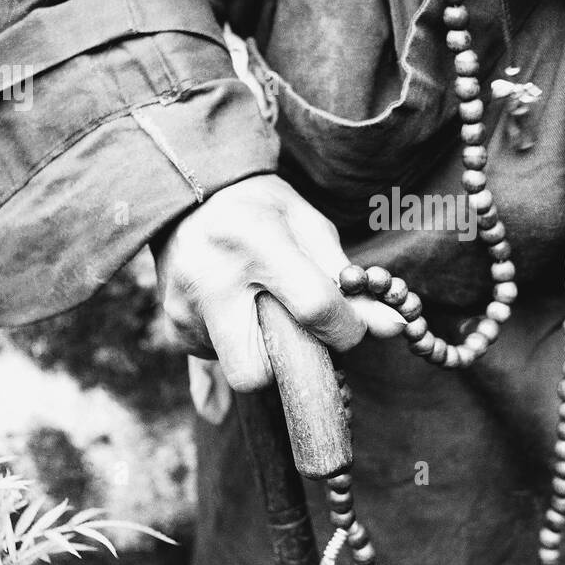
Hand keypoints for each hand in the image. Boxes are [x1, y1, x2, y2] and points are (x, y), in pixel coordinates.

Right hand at [153, 175, 403, 390]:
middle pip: (258, 371)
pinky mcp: (172, 327)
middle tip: (299, 332)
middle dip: (289, 364)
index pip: (314, 309)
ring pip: (238, 371)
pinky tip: (239, 311)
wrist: (188, 193)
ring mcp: (184, 309)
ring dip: (264, 352)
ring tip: (264, 310)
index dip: (345, 328)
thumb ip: (348, 280)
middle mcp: (212, 281)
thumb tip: (392, 328)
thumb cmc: (260, 209)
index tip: (348, 324)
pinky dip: (239, 345)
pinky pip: (217, 360)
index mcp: (256, 242)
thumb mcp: (309, 228)